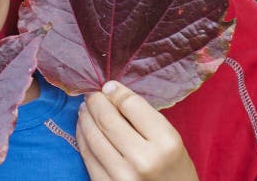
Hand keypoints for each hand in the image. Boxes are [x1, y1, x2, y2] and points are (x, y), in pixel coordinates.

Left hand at [76, 80, 197, 180]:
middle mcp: (143, 160)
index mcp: (165, 143)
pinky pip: (87, 155)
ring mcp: (121, 176)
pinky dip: (82, 136)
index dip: (115, 91)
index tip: (108, 86)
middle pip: (107, 119)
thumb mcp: (171, 140)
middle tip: (92, 94)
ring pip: (93, 135)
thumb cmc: (174, 169)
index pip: (130, 105)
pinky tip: (84, 127)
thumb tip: (110, 90)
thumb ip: (145, 117)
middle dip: (95, 101)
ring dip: (85, 117)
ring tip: (85, 108)